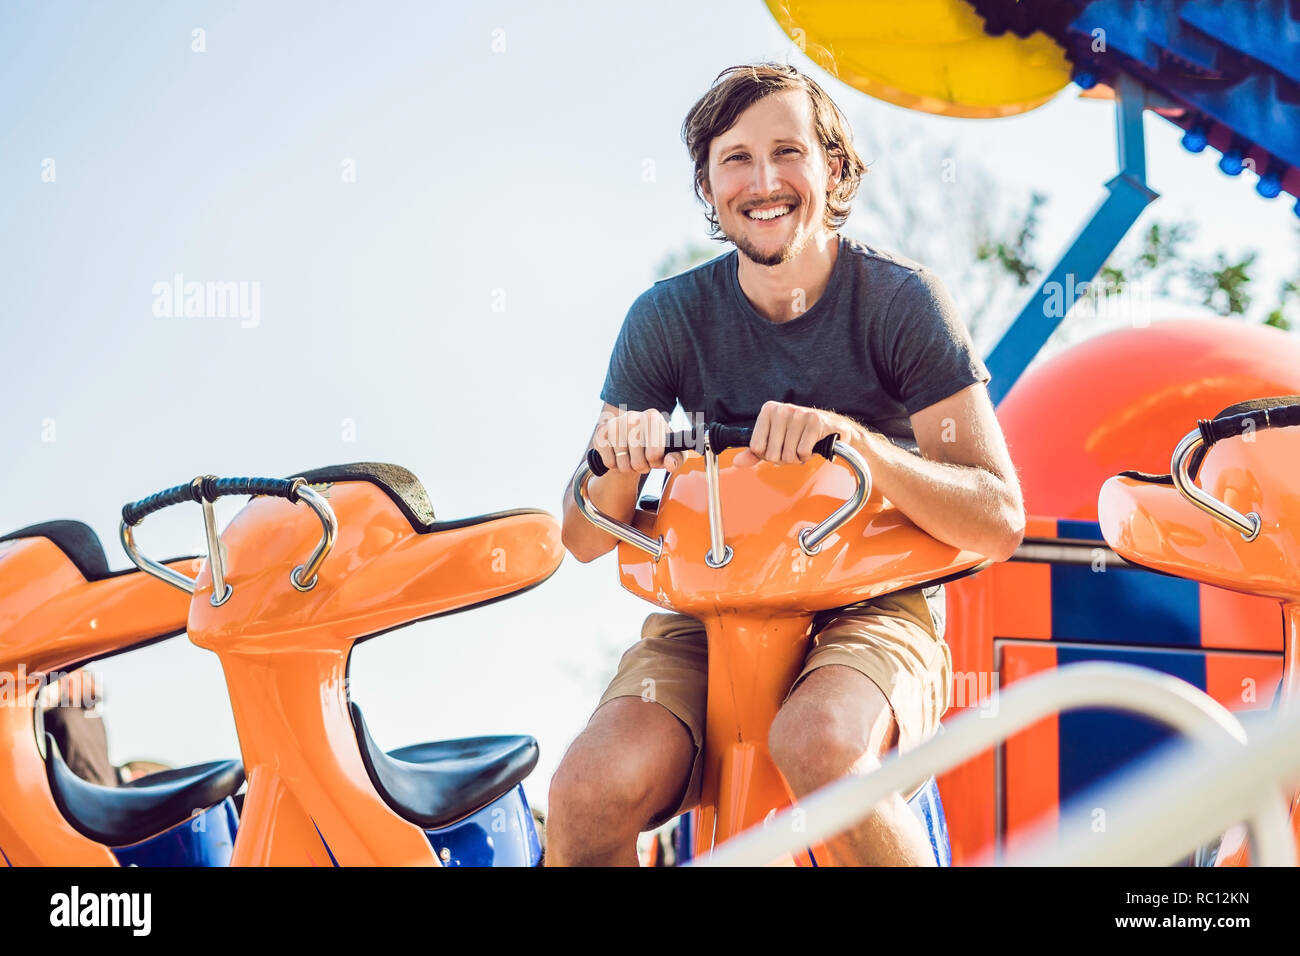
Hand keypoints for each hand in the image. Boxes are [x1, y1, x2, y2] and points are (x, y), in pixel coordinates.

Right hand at [592, 408, 683, 474]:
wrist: (632, 439)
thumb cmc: (656, 445)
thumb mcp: (672, 451)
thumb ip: (676, 458)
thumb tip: (670, 464)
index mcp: (653, 417)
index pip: (655, 453)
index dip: (655, 462)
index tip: (655, 457)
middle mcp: (633, 416)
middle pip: (638, 461)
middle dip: (641, 467)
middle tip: (642, 460)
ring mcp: (614, 423)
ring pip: (622, 463)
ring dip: (628, 467)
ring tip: (631, 459)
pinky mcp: (600, 432)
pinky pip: (609, 462)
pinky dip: (614, 466)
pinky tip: (618, 456)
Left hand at [734, 401, 854, 466]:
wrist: (832, 429)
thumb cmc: (800, 435)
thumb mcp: (775, 441)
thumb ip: (755, 452)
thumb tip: (737, 462)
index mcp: (769, 410)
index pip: (756, 447)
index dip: (768, 454)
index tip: (779, 446)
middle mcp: (783, 409)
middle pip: (772, 454)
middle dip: (784, 458)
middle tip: (794, 447)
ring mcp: (799, 414)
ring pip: (788, 454)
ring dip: (797, 458)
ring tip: (804, 445)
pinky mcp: (815, 421)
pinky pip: (802, 452)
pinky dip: (808, 455)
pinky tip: (813, 445)